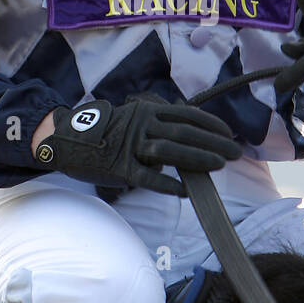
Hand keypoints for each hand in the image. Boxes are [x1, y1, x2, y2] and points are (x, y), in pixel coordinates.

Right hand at [33, 93, 241, 196]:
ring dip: (197, 159)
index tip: (229, 133)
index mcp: (148, 111)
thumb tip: (189, 130)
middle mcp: (142, 125)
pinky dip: (167, 184)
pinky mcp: (121, 168)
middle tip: (234, 152)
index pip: (187, 115)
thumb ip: (158, 121)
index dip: (211, 125)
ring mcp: (131, 146)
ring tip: (218, 166)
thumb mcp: (134, 116)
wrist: (69, 139)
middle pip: (185, 133)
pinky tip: (185, 191)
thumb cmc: (108, 130)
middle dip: (213, 143)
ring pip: (170, 152)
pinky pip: (148, 178)